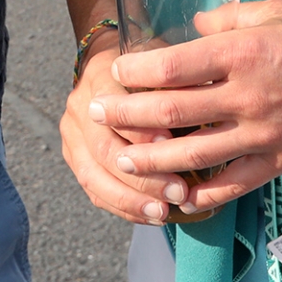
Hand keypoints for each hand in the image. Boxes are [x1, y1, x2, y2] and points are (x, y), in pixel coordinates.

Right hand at [60, 40, 194, 223]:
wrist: (110, 66)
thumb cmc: (150, 69)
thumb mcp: (164, 65)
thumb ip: (178, 86)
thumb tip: (209, 113)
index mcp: (100, 77)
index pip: (117, 109)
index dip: (144, 133)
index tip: (174, 147)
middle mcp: (80, 106)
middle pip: (104, 149)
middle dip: (142, 177)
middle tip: (179, 192)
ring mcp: (72, 134)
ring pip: (93, 176)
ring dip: (130, 200)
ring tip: (162, 213)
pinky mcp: (74, 157)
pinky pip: (94, 190)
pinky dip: (123, 208)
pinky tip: (150, 216)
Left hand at [90, 0, 281, 215]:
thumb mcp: (277, 10)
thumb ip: (228, 16)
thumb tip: (193, 25)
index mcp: (244, 52)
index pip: (174, 66)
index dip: (137, 72)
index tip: (115, 71)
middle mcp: (247, 95)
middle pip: (172, 111)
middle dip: (127, 114)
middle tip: (96, 112)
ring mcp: (263, 132)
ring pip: (194, 153)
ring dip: (152, 159)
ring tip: (121, 157)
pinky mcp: (278, 160)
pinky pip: (232, 183)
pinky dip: (202, 192)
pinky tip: (176, 196)